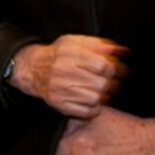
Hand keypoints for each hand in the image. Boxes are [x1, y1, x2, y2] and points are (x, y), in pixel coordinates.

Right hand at [7, 35, 126, 118]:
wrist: (33, 69)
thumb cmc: (59, 55)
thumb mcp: (75, 42)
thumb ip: (98, 44)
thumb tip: (120, 51)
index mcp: (69, 53)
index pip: (103, 65)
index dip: (113, 68)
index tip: (113, 69)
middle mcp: (63, 71)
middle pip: (102, 84)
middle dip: (108, 82)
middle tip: (105, 80)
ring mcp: (60, 89)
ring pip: (96, 99)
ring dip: (101, 95)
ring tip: (96, 89)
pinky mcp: (60, 104)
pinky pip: (88, 112)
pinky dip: (93, 108)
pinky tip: (89, 99)